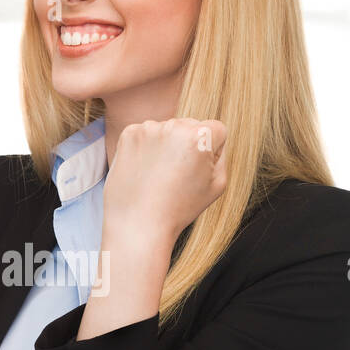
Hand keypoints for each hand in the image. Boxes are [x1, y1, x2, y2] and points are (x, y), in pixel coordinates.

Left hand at [103, 118, 226, 245]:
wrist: (138, 223)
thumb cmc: (180, 208)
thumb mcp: (218, 184)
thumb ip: (220, 154)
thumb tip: (210, 134)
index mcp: (200, 136)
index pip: (216, 129)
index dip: (211, 152)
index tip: (198, 171)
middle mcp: (174, 125)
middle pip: (190, 126)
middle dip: (187, 144)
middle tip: (177, 175)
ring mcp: (148, 128)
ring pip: (167, 129)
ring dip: (166, 145)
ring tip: (159, 175)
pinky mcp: (128, 134)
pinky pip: (146, 134)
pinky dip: (147, 148)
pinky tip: (145, 170)